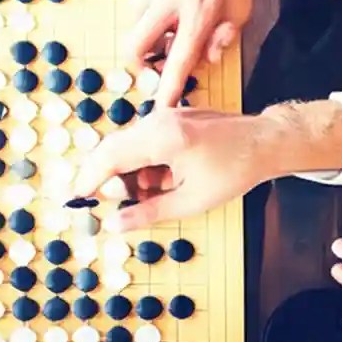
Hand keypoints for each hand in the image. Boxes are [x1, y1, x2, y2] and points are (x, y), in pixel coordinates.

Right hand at [71, 100, 341, 230]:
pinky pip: (142, 142)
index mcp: (163, 138)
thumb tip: (113, 225)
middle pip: (112, 149)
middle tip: (105, 204)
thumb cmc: (233, 171)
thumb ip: (147, 213)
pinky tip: (158, 183)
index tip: (77, 199)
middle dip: (105, 179)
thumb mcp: (190, 201)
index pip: (110, 156)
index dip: (88, 179)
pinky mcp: (170, 119)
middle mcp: (159, 121)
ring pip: (126, 147)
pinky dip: (142, 166)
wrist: (265, 142)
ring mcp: (164, 117)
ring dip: (127, 175)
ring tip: (148, 197)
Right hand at [126, 0, 252, 107]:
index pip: (178, 63)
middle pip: (134, 49)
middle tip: (155, 66)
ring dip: (148, 39)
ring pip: (135, 29)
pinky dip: (148, 18)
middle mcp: (170, 7)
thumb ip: (223, 40)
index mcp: (198, 18)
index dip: (168, 90)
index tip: (159, 109)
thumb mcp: (240, 11)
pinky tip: (165, 13)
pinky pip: (138, 10)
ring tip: (168, 32)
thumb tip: (205, 60)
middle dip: (140, 65)